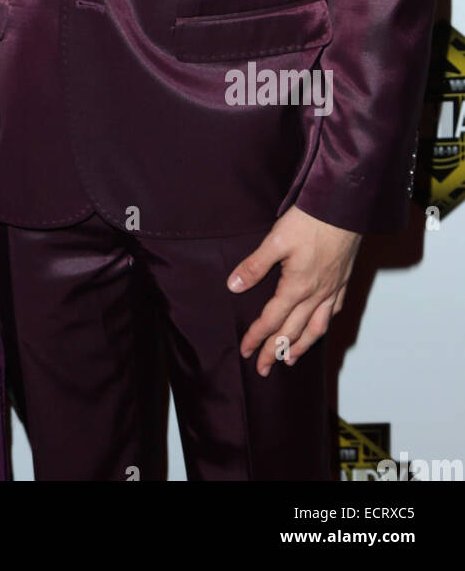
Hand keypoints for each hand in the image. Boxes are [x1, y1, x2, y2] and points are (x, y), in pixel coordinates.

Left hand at [226, 205, 360, 376]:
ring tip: (290, 359)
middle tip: (263, 368)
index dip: (256, 337)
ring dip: (302, 345)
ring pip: (316, 327)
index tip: (245, 351)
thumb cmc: (310, 221)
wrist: (343, 207)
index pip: (271, 320)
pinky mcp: (342, 280)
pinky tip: (319, 327)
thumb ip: (254, 266)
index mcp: (297, 287)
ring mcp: (333, 289)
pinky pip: (334, 311)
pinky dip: (324, 324)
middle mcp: (317, 294)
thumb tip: (233, 285)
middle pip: (292, 331)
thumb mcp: (275, 240)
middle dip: (275, 351)